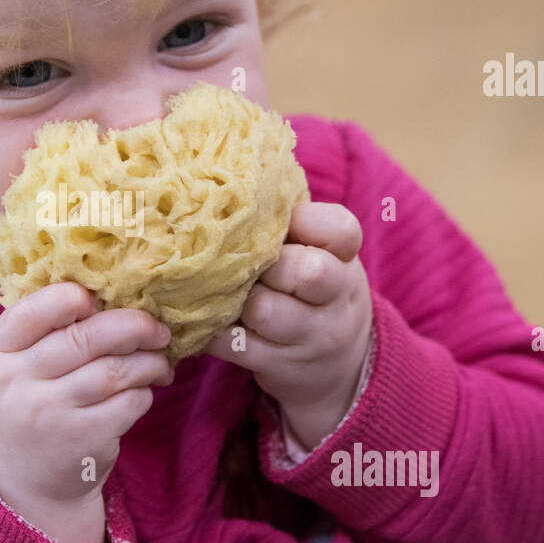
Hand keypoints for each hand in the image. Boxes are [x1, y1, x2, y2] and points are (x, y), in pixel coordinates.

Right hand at [0, 281, 172, 542]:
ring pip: (115, 370)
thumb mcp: (19, 371)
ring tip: (159, 364)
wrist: (27, 486)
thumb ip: (48, 335)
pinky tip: (143, 393)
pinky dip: (145, 393)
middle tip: (157, 330)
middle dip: (133, 326)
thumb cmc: (33, 410)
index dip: (68, 298)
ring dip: (149, 362)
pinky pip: (129, 402)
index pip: (29, 312)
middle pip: (85, 337)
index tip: (95, 301)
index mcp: (1, 355)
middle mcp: (18, 383)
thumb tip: (113, 295)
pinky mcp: (82, 440)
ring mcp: (49, 414)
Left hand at [203, 201, 372, 451]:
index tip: (284, 221)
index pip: (341, 230)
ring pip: (263, 310)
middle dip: (265, 261)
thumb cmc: (312, 290)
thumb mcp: (320, 253)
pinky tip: (199, 313)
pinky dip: (208, 327)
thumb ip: (287, 219)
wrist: (338, 366)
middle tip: (241, 257)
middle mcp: (335, 299)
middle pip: (305, 271)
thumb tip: (226, 176)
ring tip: (217, 285)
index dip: (307, 221)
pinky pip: (231, 343)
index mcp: (345, 260)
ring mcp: (308, 336)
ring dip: (233, 296)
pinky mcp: (276, 365)